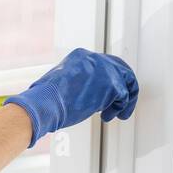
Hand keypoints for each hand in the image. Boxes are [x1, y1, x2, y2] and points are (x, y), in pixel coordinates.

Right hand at [3, 48, 138, 147]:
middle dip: (124, 86)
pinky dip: (119, 108)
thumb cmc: (45, 100)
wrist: (46, 103)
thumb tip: (81, 94)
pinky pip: (124, 97)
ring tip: (119, 113)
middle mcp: (96, 59)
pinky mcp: (112, 86)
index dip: (108, 79)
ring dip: (126, 99)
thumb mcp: (60, 82)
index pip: (103, 64)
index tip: (107, 93)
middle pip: (120, 68)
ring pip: (127, 81)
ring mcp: (106, 71)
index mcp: (81, 56)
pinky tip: (108, 116)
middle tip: (122, 102)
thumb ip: (75, 82)